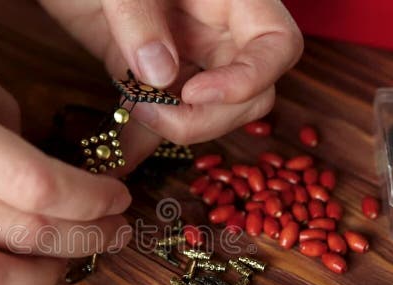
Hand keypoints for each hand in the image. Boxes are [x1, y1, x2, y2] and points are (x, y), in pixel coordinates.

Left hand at [39, 0, 302, 168]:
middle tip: (149, 111)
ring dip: (173, 129)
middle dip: (205, 116)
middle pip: (249, 94)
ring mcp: (187, 56)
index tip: (194, 91)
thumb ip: (139, 18)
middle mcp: (218, 30)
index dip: (249, 79)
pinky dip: (141, 138)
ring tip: (126, 122)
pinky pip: (161, 115)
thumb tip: (160, 75)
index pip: (277, 45)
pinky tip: (116, 158)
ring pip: (208, 113)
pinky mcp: (154, 76)